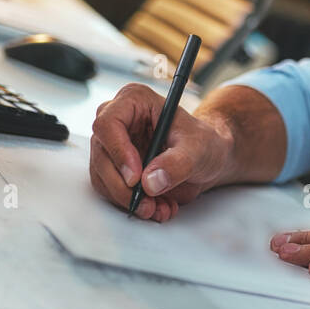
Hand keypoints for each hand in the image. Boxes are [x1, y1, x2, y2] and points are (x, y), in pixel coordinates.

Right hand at [89, 82, 232, 221]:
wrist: (208, 158)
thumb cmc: (203, 142)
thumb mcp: (198, 148)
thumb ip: (176, 163)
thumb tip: (150, 181)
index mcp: (134, 101)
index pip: (108, 123)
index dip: (118, 151)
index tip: (136, 176)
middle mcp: (119, 122)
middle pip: (101, 155)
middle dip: (123, 186)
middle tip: (146, 202)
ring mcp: (114, 146)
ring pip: (103, 177)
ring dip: (128, 199)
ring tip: (158, 207)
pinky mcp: (116, 169)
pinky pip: (112, 191)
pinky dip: (132, 204)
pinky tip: (156, 206)